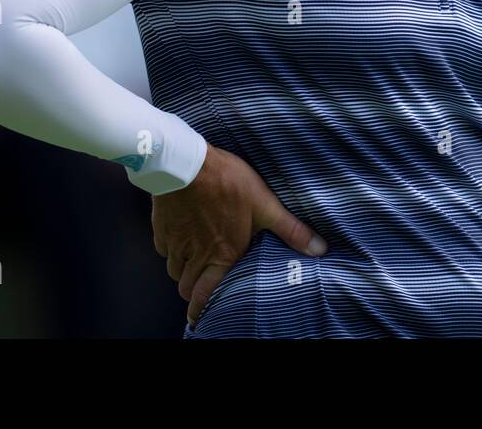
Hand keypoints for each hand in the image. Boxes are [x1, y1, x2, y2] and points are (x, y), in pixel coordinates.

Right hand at [152, 144, 326, 329]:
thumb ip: (291, 230)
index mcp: (221, 255)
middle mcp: (195, 254)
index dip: (201, 309)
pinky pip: (163, 247)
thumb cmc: (227, 184)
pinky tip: (180, 239)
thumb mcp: (265, 205)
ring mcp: (176, 241)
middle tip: (200, 290)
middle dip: (193, 291)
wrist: (186, 164)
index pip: (205, 294)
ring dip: (183, 271)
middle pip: (186, 286)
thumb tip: (319, 249)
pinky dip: (171, 249)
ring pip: (174, 269)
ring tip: (194, 265)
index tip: (199, 317)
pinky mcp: (162, 227)